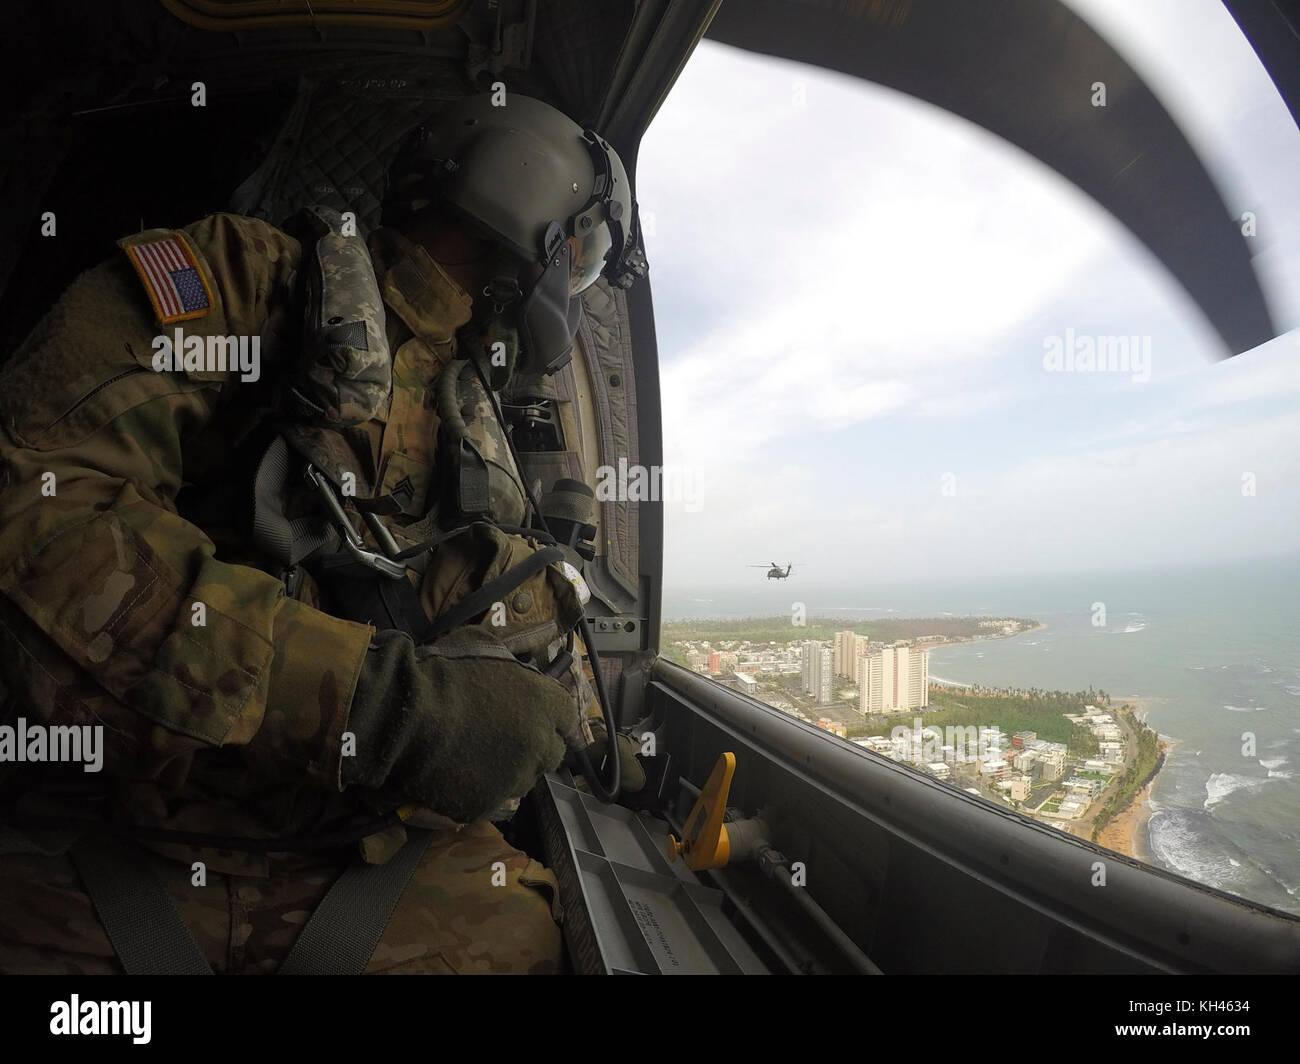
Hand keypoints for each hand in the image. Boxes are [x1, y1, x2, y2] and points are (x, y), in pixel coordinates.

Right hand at [341, 627, 575, 821]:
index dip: (552, 717)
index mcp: (545, 703)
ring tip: (477, 755)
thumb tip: (542, 631)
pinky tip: (459, 773)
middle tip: (505, 737)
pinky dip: (481, 789)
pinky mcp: (487, 804)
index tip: (537, 717)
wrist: (400, 714)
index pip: (567, 716)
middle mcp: (539, 743)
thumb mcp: (481, 642)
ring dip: (510, 770)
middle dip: (535, 746)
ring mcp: (515, 777)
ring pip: (524, 779)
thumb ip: (515, 645)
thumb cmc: (440, 671)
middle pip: (551, 753)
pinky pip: (492, 799)